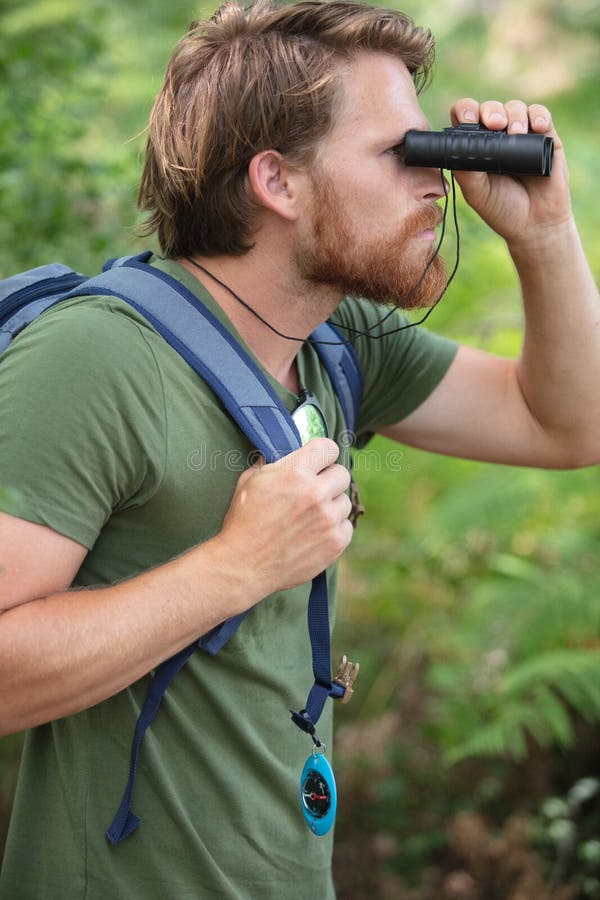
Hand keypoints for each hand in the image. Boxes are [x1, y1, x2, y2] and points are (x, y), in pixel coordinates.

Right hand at [218, 438, 352, 596]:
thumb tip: (279, 453)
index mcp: (295, 473)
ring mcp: (328, 519)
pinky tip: (315, 534)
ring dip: (332, 506)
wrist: (243, 565)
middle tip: (314, 491)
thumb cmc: (243, 523)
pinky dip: (334, 529)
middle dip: (328, 480)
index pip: (328, 448)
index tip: (318, 463)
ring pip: (345, 502)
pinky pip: (346, 527)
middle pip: (342, 473)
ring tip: (310, 517)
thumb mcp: (250, 482)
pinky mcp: (335, 542)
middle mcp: (316, 493)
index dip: (323, 455)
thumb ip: (271, 464)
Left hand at [449, 98, 571, 248]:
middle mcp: (497, 137)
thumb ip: (466, 170)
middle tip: (494, 125)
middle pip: (490, 109)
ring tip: (516, 133)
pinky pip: (541, 115)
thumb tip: (455, 146)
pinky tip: (537, 127)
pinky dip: (538, 116)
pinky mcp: (545, 137)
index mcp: (476, 147)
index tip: (467, 121)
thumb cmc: (502, 209)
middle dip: (490, 111)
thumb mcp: (476, 193)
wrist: (535, 224)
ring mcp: (521, 135)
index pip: (466, 119)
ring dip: (514, 115)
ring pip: (515, 108)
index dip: (464, 113)